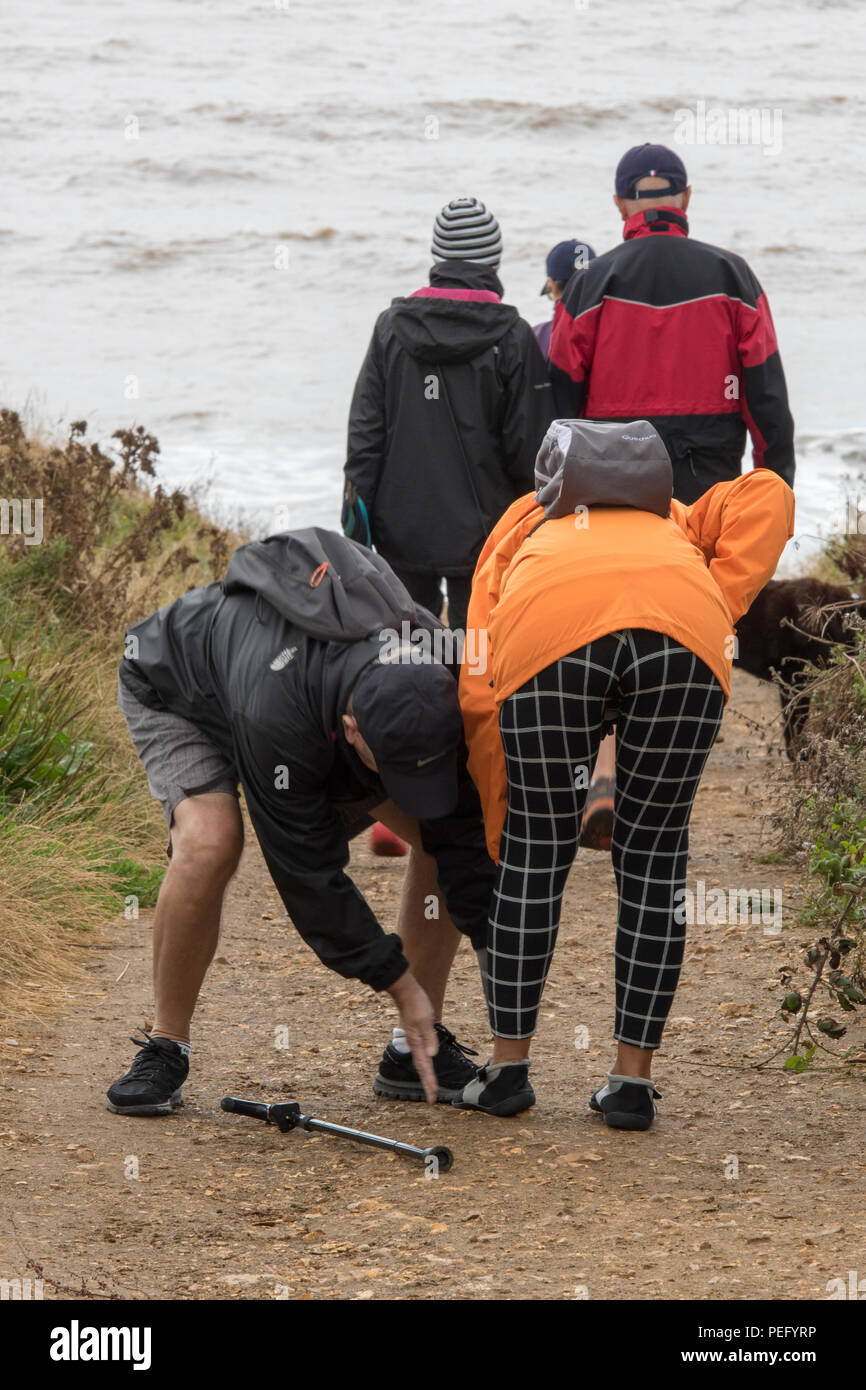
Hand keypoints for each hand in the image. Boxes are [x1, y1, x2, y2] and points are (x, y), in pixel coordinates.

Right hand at [387, 971, 438, 1103]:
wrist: (407, 993)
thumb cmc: (416, 1004)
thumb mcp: (425, 1019)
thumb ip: (429, 1037)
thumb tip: (432, 1054)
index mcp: (416, 1043)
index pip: (424, 1066)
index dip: (429, 1082)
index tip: (432, 1096)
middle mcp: (414, 1044)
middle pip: (422, 1068)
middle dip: (427, 1083)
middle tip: (432, 1098)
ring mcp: (415, 1040)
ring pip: (421, 1062)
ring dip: (426, 1075)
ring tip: (430, 1086)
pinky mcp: (417, 1035)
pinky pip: (421, 1054)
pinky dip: (425, 1064)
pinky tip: (427, 1065)